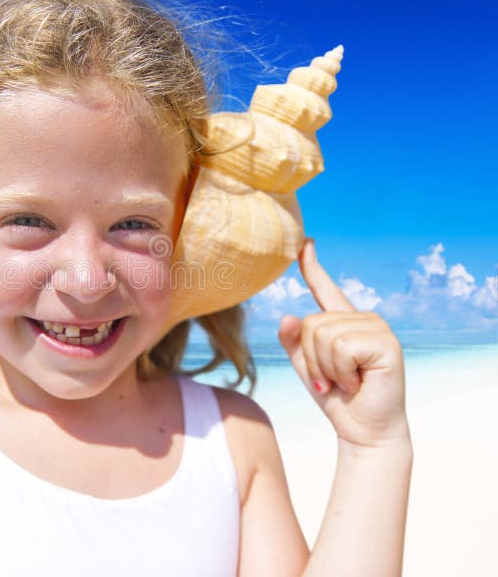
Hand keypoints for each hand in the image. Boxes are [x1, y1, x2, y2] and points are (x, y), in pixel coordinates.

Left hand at [278, 238, 409, 448]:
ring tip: (345, 382)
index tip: (306, 242)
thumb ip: (294, 342)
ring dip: (325, 368)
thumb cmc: (337, 399)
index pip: (324, 288)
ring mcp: (376, 327)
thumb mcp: (306, 368)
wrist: (363, 430)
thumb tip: (287, 316)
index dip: (312, 266)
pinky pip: (340, 347)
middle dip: (311, 360)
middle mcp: (361, 318)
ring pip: (323, 335)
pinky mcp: (386, 342)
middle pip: (310, 323)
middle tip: (330, 381)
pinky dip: (340, 371)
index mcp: (342, 321)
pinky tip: (357, 382)